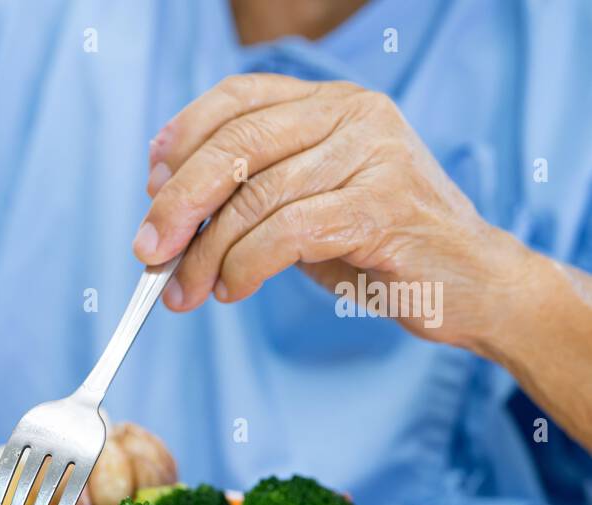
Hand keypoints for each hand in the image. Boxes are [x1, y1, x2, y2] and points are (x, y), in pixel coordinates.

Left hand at [133, 74, 534, 350]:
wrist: (471, 283)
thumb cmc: (379, 246)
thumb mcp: (307, 206)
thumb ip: (251, 194)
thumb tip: (166, 208)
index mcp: (332, 103)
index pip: (239, 97)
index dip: (184, 136)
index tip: (150, 183)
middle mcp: (354, 115)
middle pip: (238, 144)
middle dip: (179, 202)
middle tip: (148, 251)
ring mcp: (374, 156)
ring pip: (258, 197)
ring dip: (206, 253)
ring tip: (186, 292)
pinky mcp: (384, 207)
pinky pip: (288, 233)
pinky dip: (246, 266)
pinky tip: (232, 289)